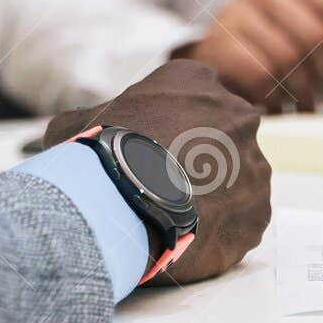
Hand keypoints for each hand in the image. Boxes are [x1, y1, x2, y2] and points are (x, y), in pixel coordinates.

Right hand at [43, 60, 271, 285]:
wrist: (127, 199)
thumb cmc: (101, 152)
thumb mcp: (77, 123)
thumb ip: (83, 122)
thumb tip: (63, 136)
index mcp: (197, 82)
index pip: (191, 98)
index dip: (168, 126)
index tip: (150, 149)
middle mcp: (239, 116)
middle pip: (221, 138)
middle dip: (199, 160)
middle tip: (162, 186)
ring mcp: (256, 166)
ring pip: (238, 181)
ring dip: (214, 196)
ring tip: (173, 218)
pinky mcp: (259, 212)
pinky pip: (243, 223)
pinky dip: (220, 232)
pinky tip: (188, 239)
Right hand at [178, 0, 322, 112]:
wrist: (210, 62)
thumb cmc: (268, 48)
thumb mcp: (310, 35)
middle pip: (316, 36)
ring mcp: (236, 16)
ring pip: (289, 59)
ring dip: (306, 94)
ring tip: (310, 110)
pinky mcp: (218, 46)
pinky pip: (261, 76)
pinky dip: (277, 98)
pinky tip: (280, 108)